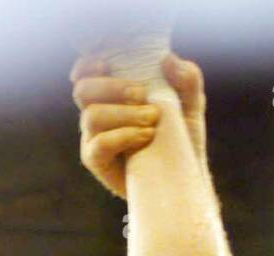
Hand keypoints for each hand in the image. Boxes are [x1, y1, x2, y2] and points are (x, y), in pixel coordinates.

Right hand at [70, 51, 207, 198]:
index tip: (107, 63)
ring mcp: (94, 138)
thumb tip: (167, 59)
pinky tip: (145, 137)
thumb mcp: (190, 105)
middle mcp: (98, 113)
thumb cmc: (181, 139)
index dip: (89, 64)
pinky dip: (123, 136)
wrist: (181, 179)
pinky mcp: (96, 161)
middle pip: (83, 90)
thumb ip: (187, 79)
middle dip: (111, 87)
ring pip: (91, 116)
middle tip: (141, 95)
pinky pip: (99, 144)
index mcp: (113, 94)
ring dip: (123, 114)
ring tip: (152, 121)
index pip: (86, 73)